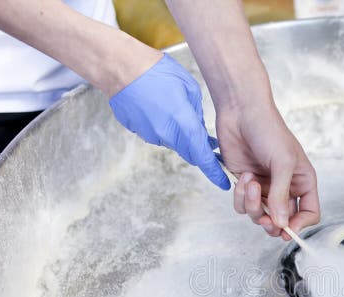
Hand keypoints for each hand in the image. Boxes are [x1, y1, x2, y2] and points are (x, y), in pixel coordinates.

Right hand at [109, 54, 229, 189]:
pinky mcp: (138, 131)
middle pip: (189, 152)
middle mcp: (167, 135)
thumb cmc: (156, 71)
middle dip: (199, 150)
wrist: (121, 67)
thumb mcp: (189, 88)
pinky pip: (157, 134)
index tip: (223, 183)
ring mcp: (150, 135)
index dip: (215, 172)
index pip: (204, 157)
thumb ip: (197, 113)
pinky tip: (159, 107)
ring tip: (174, 107)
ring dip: (179, 133)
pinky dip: (162, 126)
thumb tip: (199, 128)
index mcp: (184, 124)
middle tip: (208, 142)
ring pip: (172, 142)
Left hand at [222, 103, 319, 238]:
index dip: (299, 225)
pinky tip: (243, 176)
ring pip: (259, 216)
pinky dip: (240, 196)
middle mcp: (284, 188)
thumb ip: (282, 196)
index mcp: (302, 182)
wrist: (241, 112)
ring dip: (252, 204)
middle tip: (265, 219)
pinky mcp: (244, 186)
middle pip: (282, 222)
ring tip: (249, 182)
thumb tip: (282, 225)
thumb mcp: (282, 163)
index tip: (286, 229)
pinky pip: (242, 206)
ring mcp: (264, 188)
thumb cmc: (269, 131)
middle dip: (271, 223)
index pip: (309, 213)